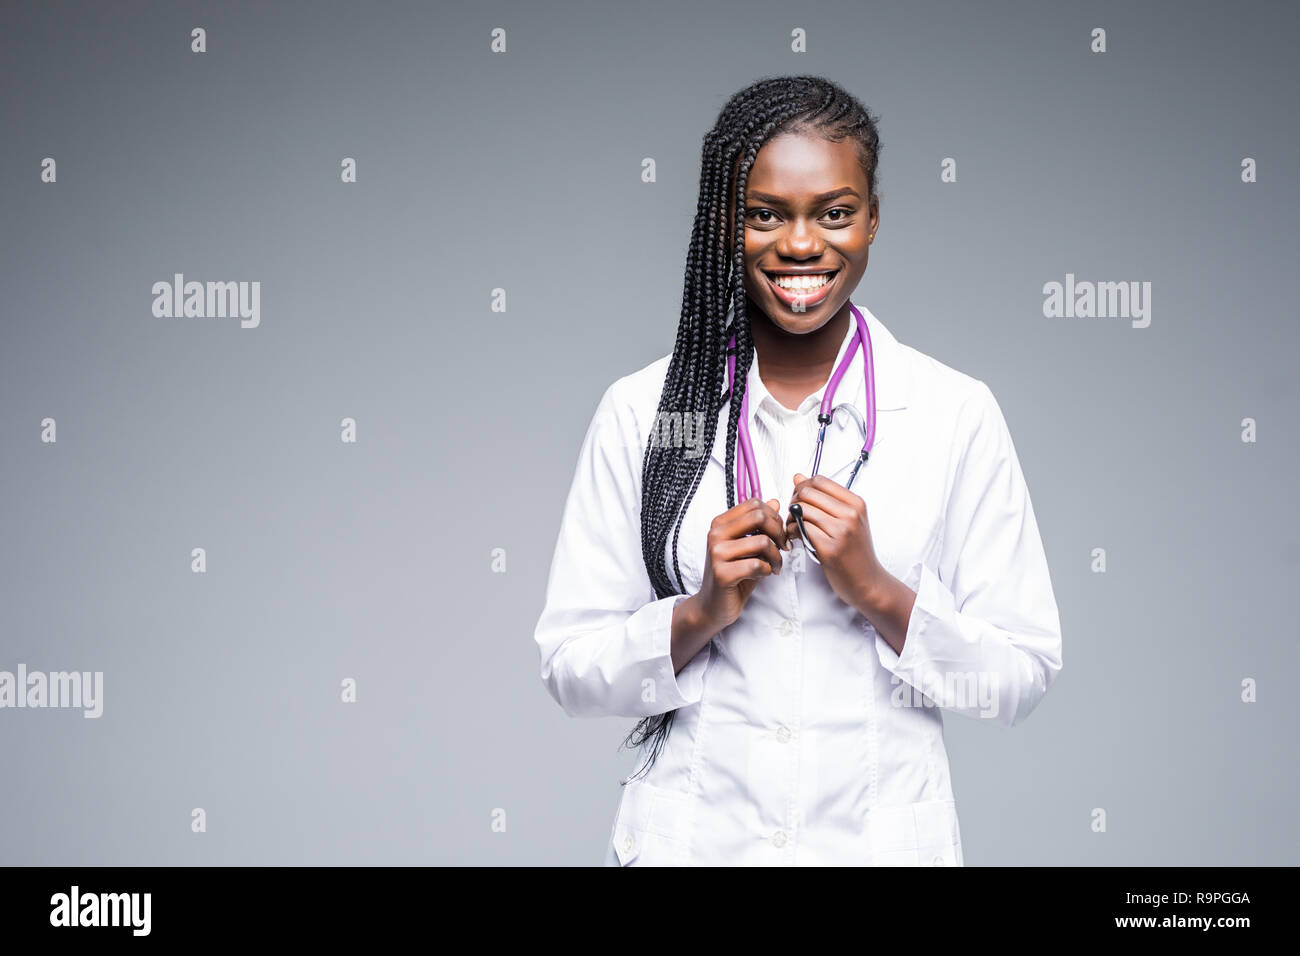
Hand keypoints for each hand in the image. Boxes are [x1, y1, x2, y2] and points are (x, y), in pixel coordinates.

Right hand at [695, 497, 789, 630]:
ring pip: (762, 542)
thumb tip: (774, 502)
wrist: (713, 606)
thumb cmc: (733, 575)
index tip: (780, 533)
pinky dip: (767, 570)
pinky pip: (757, 565)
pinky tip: (764, 575)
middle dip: (779, 532)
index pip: (754, 504)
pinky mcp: (722, 573)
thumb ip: (759, 525)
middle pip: (759, 517)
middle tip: (783, 547)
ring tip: (775, 566)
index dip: (774, 517)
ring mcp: (717, 554)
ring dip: (776, 556)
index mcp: (721, 523)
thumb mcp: (748, 546)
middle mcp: (716, 534)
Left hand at [786, 472, 885, 611]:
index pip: (819, 481)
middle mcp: (851, 514)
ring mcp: (841, 532)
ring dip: (790, 519)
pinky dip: (792, 532)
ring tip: (794, 528)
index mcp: (856, 503)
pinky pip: (801, 530)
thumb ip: (823, 499)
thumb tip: (798, 477)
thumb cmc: (855, 551)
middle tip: (793, 515)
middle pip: (807, 493)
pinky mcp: (830, 549)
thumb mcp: (847, 520)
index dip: (802, 487)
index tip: (799, 499)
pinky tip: (797, 538)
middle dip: (793, 502)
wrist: (868, 582)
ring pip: (801, 511)